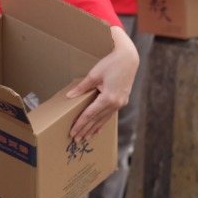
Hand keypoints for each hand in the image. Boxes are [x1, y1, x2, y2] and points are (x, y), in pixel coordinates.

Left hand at [65, 26, 138, 142]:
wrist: (128, 58)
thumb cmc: (111, 63)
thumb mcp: (94, 74)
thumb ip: (82, 88)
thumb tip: (69, 96)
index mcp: (108, 98)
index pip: (90, 115)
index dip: (80, 124)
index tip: (72, 132)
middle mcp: (116, 103)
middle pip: (97, 120)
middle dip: (85, 130)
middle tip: (76, 139)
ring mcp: (120, 103)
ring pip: (104, 119)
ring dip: (94, 128)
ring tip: (85, 137)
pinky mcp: (122, 100)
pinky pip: (110, 115)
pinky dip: (103, 122)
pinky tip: (98, 129)